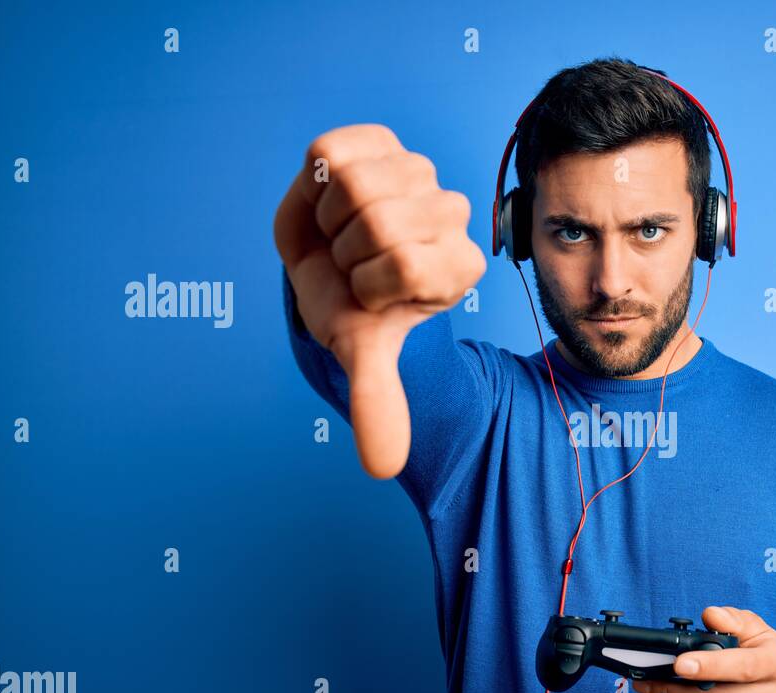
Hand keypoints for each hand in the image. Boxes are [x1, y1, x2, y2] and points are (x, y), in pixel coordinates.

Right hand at [273, 124, 486, 479]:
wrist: (325, 266)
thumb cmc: (352, 308)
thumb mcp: (363, 354)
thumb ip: (378, 404)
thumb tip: (384, 468)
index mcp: (459, 267)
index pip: (406, 265)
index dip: (369, 283)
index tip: (370, 293)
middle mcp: (451, 215)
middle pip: (379, 224)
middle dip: (347, 252)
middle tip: (351, 262)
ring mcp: (419, 172)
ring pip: (358, 186)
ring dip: (331, 218)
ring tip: (342, 233)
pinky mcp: (380, 141)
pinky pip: (333, 154)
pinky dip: (315, 182)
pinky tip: (330, 198)